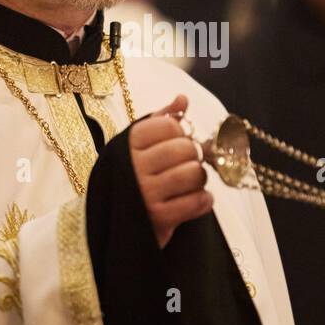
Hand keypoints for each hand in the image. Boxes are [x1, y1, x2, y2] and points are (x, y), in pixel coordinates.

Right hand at [129, 94, 213, 247]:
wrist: (120, 225)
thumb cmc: (138, 178)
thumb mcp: (141, 146)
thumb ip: (161, 120)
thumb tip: (182, 99)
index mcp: (129, 143)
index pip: (170, 126)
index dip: (183, 134)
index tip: (179, 144)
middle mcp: (133, 166)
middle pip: (184, 149)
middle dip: (194, 157)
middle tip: (189, 165)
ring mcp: (144, 192)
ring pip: (193, 174)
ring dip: (200, 179)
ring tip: (191, 184)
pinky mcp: (157, 217)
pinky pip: (196, 201)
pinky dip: (204, 200)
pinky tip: (197, 200)